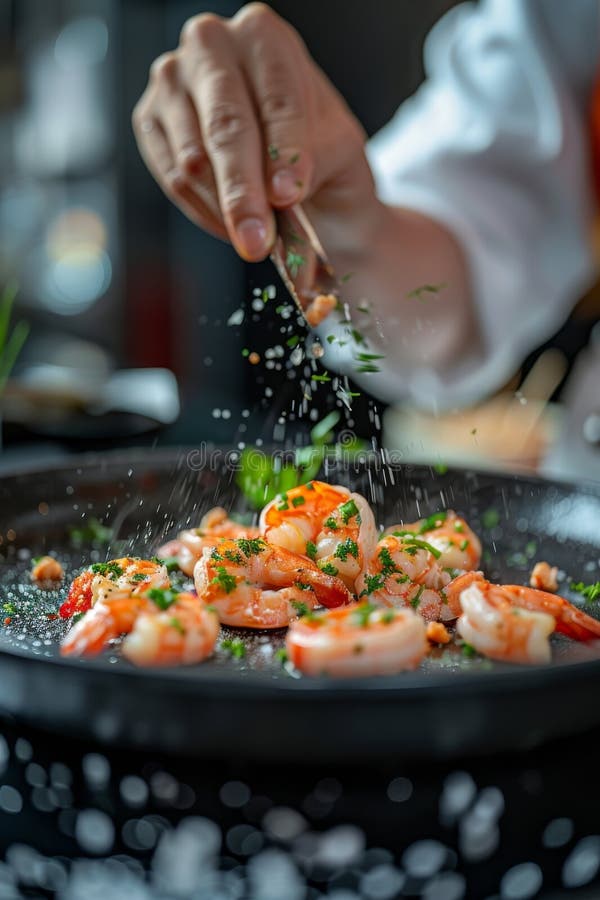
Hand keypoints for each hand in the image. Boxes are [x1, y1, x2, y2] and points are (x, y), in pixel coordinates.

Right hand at [132, 2, 378, 261]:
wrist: (286, 158)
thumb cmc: (314, 144)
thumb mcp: (335, 147)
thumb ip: (315, 162)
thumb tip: (280, 193)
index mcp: (264, 36)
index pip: (276, 96)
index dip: (284, 150)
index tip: (288, 195)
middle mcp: (211, 45)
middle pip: (226, 124)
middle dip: (243, 190)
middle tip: (256, 239)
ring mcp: (172, 82)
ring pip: (194, 158)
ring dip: (226, 209)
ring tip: (255, 239)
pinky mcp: (149, 122)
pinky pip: (173, 179)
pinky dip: (205, 213)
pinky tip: (231, 226)